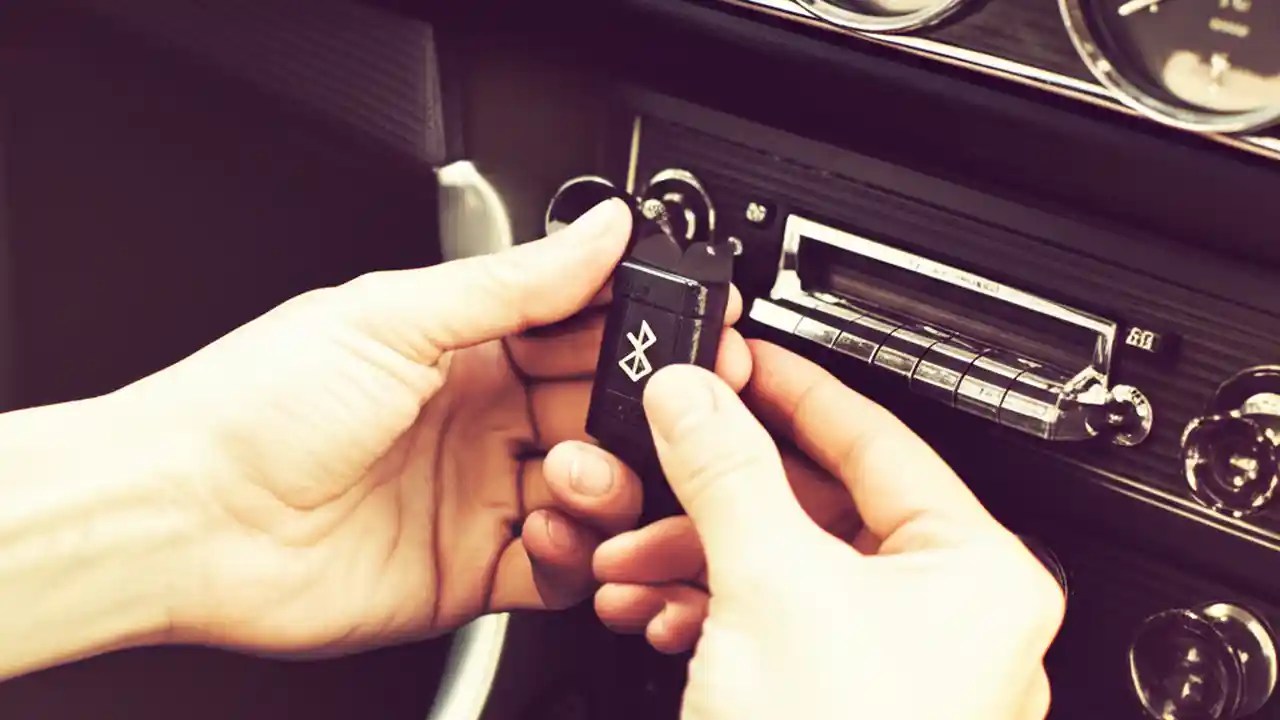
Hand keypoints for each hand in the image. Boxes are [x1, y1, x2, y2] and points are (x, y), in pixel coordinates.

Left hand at [106, 198, 750, 655]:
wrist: (183, 518)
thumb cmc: (258, 406)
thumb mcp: (396, 317)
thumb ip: (516, 282)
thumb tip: (602, 229)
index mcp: (463, 349)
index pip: (578, 333)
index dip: (636, 336)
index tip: (686, 338)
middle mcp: (477, 422)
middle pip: (596, 415)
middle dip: (636, 415)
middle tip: (657, 414)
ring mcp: (475, 498)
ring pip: (591, 494)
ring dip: (608, 487)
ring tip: (574, 475)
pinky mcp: (470, 571)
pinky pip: (556, 570)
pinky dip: (576, 558)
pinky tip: (553, 532)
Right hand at [571, 342, 1064, 719]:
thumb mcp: (770, 586)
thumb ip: (726, 473)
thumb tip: (696, 396)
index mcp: (975, 574)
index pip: (878, 438)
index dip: (795, 390)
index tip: (739, 360)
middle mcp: (945, 621)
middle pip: (817, 510)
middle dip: (719, 494)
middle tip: (661, 459)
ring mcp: (890, 672)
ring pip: (783, 574)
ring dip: (697, 557)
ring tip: (633, 555)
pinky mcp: (836, 709)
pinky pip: (771, 631)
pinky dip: (708, 615)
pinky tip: (655, 611)